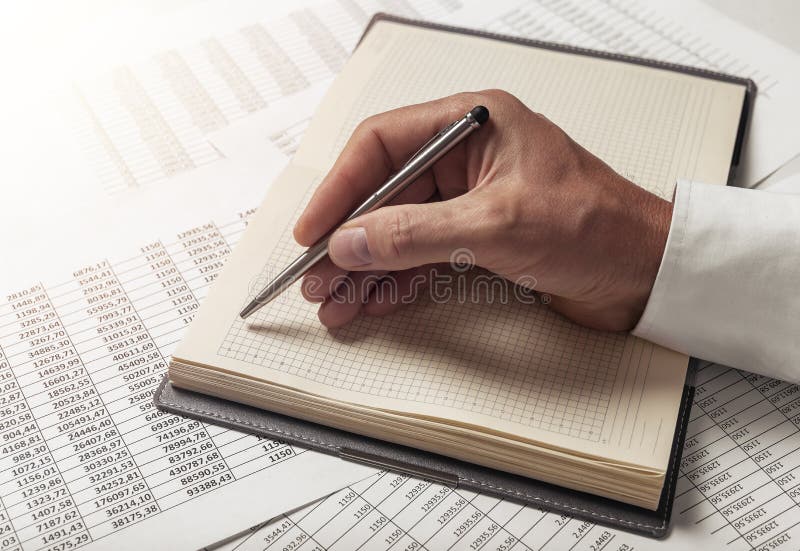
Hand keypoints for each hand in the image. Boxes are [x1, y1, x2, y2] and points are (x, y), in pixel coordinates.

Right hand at [294, 90, 671, 329]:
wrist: (647, 273)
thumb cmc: (598, 226)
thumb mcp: (498, 225)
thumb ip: (416, 233)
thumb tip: (352, 242)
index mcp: (473, 126)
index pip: (382, 146)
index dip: (340, 188)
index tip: (314, 230)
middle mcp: (467, 159)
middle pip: (384, 194)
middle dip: (349, 240)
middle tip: (318, 276)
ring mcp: (471, 202)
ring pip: (399, 232)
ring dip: (367, 268)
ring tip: (336, 301)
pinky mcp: (478, 240)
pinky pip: (422, 257)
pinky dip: (396, 281)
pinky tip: (374, 302)